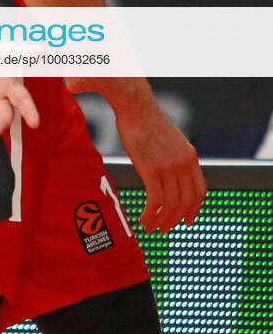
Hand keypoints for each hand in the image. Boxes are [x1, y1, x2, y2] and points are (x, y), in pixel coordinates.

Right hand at [67, 77, 204, 231]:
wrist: (135, 104)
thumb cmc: (144, 119)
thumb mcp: (168, 138)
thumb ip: (172, 156)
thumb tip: (167, 169)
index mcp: (190, 156)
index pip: (200, 191)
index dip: (194, 209)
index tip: (187, 220)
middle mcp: (183, 164)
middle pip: (185, 202)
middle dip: (175, 220)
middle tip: (164, 229)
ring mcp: (168, 167)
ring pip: (170, 204)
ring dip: (161, 221)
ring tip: (151, 228)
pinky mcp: (150, 168)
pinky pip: (154, 200)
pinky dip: (150, 214)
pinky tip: (143, 219)